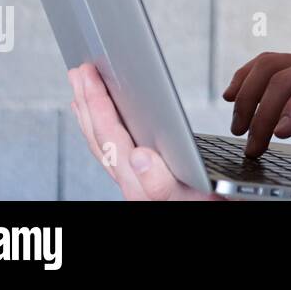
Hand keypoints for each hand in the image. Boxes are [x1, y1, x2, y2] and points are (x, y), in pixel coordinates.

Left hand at [68, 62, 223, 200]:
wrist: (211, 220)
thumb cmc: (208, 207)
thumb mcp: (196, 196)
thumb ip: (161, 183)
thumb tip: (138, 155)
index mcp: (139, 184)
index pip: (110, 137)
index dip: (98, 103)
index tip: (91, 75)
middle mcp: (129, 183)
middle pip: (98, 137)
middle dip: (87, 101)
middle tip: (79, 71)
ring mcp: (131, 181)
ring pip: (100, 143)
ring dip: (89, 111)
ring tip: (81, 87)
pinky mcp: (138, 180)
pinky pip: (109, 149)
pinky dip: (100, 127)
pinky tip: (101, 118)